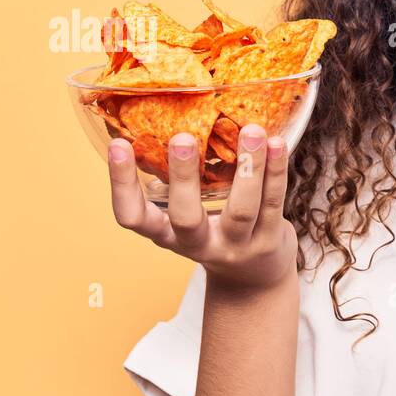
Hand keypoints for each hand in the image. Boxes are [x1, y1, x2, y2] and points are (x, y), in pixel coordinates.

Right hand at [107, 123, 297, 293]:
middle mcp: (198, 244)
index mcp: (167, 235)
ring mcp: (236, 246)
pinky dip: (276, 171)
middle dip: (184, 178)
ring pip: (242, 210)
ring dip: (248, 168)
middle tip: (182, 138)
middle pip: (186, 218)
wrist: (254, 278)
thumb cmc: (213, 231)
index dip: (122, 185)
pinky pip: (273, 203)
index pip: (133, 217)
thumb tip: (162, 117)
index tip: (118, 145)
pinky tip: (277, 143)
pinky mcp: (269, 241)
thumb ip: (177, 182)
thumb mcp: (186, 214)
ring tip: (250, 131)